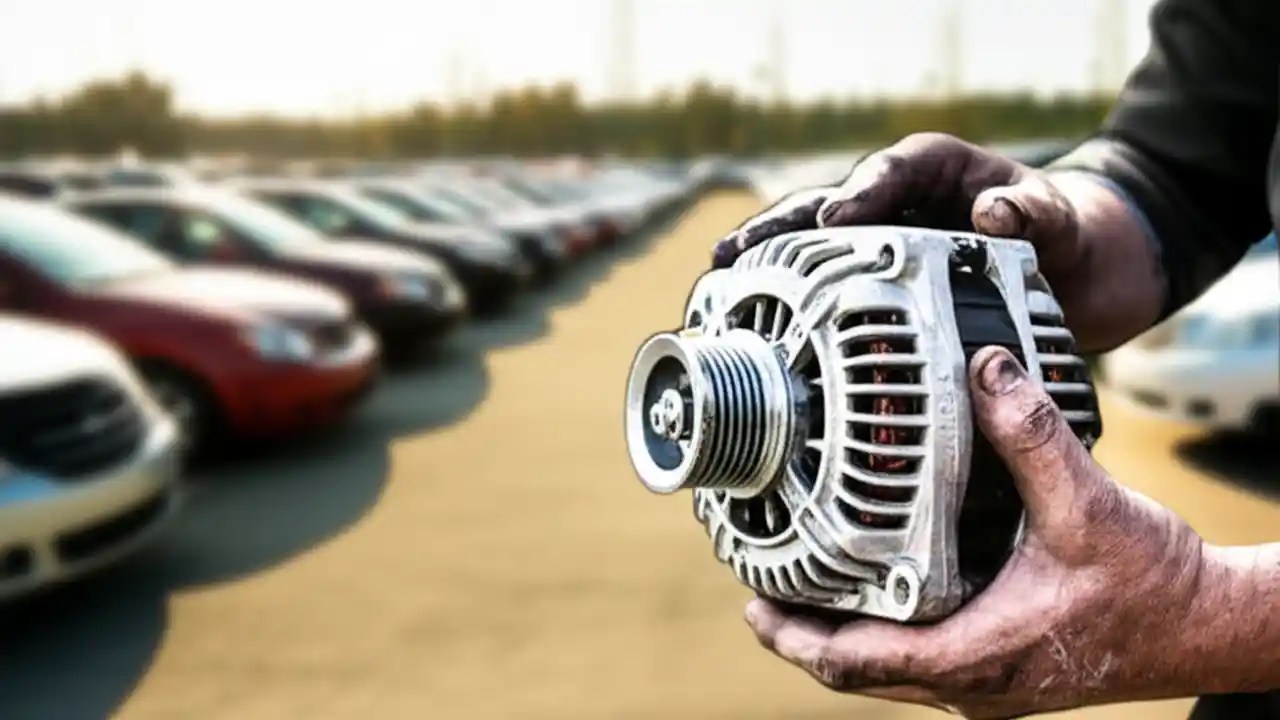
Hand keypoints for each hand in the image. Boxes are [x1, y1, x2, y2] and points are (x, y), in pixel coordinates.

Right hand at [712, 133, 1163, 350]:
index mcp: (937, 172)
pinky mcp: (888, 289)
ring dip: (773, 265)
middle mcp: (902, 206)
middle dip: (780, 229)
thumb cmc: (1071, 232)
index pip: (889, 173)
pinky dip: (800, 304)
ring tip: (726, 280)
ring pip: (819, 250)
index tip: (836, 216)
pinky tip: (765, 324)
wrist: (1086, 274)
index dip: (858, 194)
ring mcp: (889, 248)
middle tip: (738, 251)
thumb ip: (1033, 211)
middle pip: (827, 209)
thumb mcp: (1062, 218)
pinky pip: (836, 291)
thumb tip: (992, 214)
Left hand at [745, 345, 1215, 718]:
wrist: (1207, 627)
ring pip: (887, 672)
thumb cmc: (1152, 585)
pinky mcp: (1000, 668)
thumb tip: (987, 371)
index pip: (858, 660)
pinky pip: (918, 660)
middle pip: (858, 673)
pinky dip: (882, 633)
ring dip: (840, 637)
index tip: (754, 606)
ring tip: (801, 593)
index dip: (798, 636)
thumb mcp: (1087, 504)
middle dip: (803, 638)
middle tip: (760, 596)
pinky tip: (876, 595)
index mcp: (976, 653)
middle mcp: (972, 681)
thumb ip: (1031, 435)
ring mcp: (985, 681)